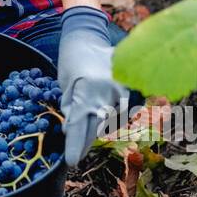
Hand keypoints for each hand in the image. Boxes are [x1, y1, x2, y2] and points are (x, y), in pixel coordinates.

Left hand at [57, 6, 127, 166]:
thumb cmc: (71, 60)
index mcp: (88, 90)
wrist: (88, 34)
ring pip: (112, 121)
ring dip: (100, 127)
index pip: (81, 126)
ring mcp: (123, 90)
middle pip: (98, 128)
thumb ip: (70, 108)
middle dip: (86, 141)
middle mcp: (108, 92)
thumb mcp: (64, 85)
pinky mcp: (132, 87)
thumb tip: (70, 130)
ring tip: (88, 124)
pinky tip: (104, 111)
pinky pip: (124, 110)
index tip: (71, 162)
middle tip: (76, 151)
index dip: (76, 146)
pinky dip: (114, 115)